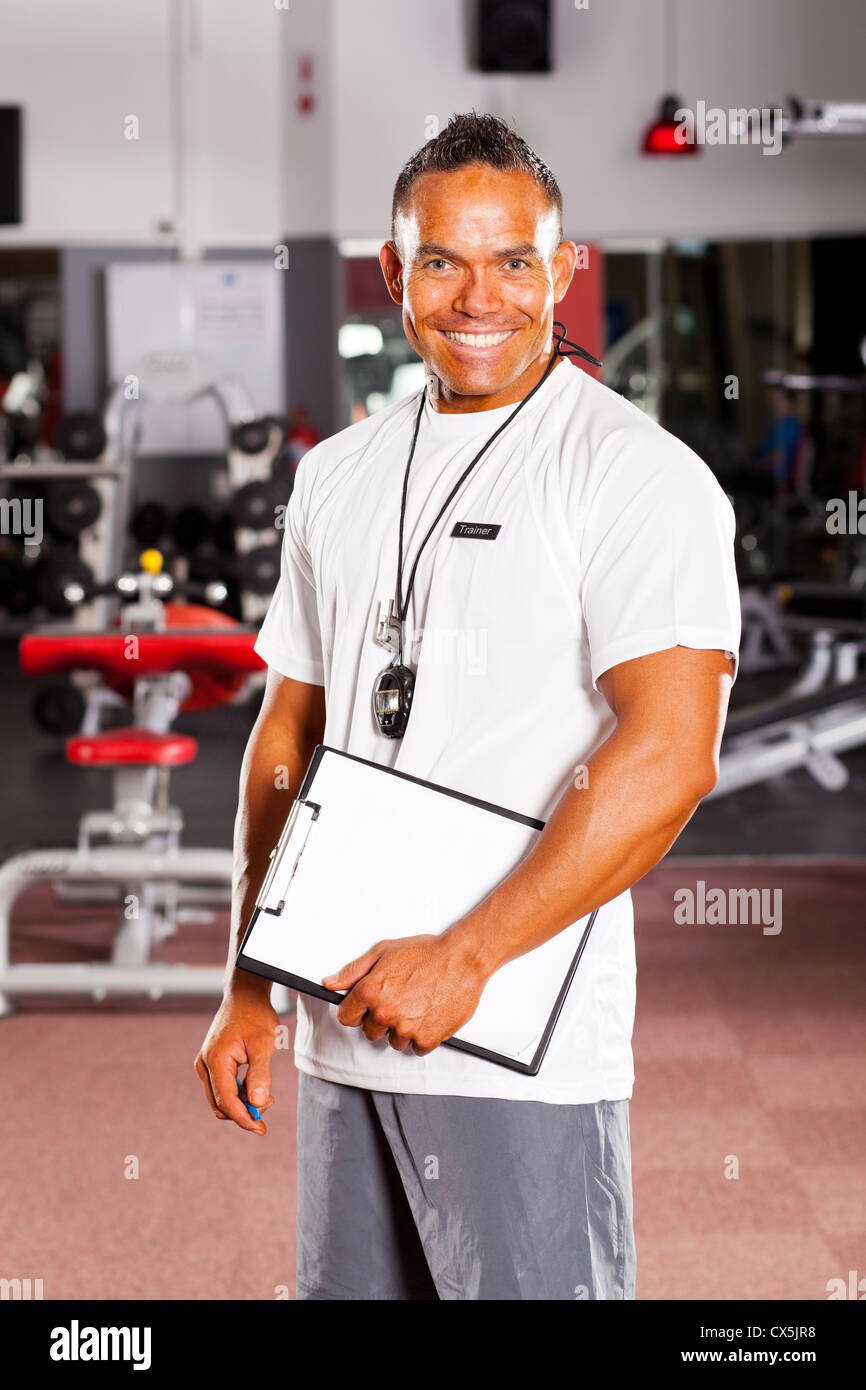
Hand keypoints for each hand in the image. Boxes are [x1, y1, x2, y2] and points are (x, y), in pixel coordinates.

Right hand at [194, 981, 279, 1133]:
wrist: (245, 995)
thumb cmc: (255, 1016)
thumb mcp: (263, 1044)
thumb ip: (260, 1075)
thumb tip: (258, 1104)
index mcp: (215, 1061)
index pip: (226, 1102)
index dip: (244, 1119)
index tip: (261, 1129)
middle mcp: (204, 1065)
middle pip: (221, 1104)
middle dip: (244, 1112)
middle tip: (268, 1105)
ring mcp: (205, 1064)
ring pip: (220, 1099)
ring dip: (241, 1104)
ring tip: (265, 1095)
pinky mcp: (211, 1063)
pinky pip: (221, 1088)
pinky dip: (238, 1094)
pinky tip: (255, 1087)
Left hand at [322, 933, 487, 1055]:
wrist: (462, 958)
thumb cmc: (427, 952)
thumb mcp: (383, 951)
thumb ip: (354, 970)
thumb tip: (331, 983)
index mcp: (371, 991)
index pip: (346, 1016)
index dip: (355, 1010)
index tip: (364, 1007)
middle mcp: (385, 1012)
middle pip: (369, 1031)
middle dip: (379, 1019)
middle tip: (398, 1001)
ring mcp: (406, 1028)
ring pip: (393, 1042)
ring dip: (401, 1029)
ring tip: (416, 1006)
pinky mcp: (428, 1038)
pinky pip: (416, 1049)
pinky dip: (421, 1037)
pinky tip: (427, 1016)